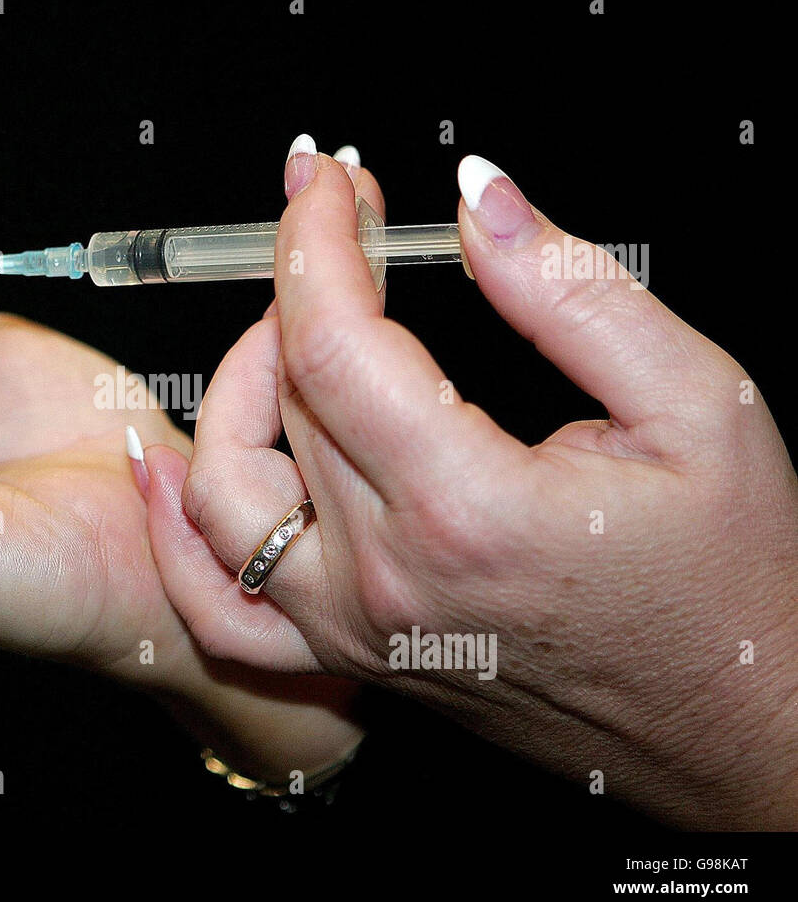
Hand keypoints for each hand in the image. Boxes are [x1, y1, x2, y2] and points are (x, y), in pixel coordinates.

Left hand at [143, 142, 797, 826]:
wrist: (737, 720)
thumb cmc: (733, 579)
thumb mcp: (694, 404)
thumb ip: (569, 292)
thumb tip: (479, 195)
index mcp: (467, 508)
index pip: (333, 343)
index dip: (316, 241)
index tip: (327, 181)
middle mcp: (388, 579)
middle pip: (281, 399)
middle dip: (296, 285)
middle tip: (339, 224)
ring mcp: (357, 628)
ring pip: (225, 491)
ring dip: (234, 388)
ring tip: (288, 328)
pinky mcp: (353, 654)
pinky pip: (218, 608)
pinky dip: (174, 536)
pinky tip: (164, 468)